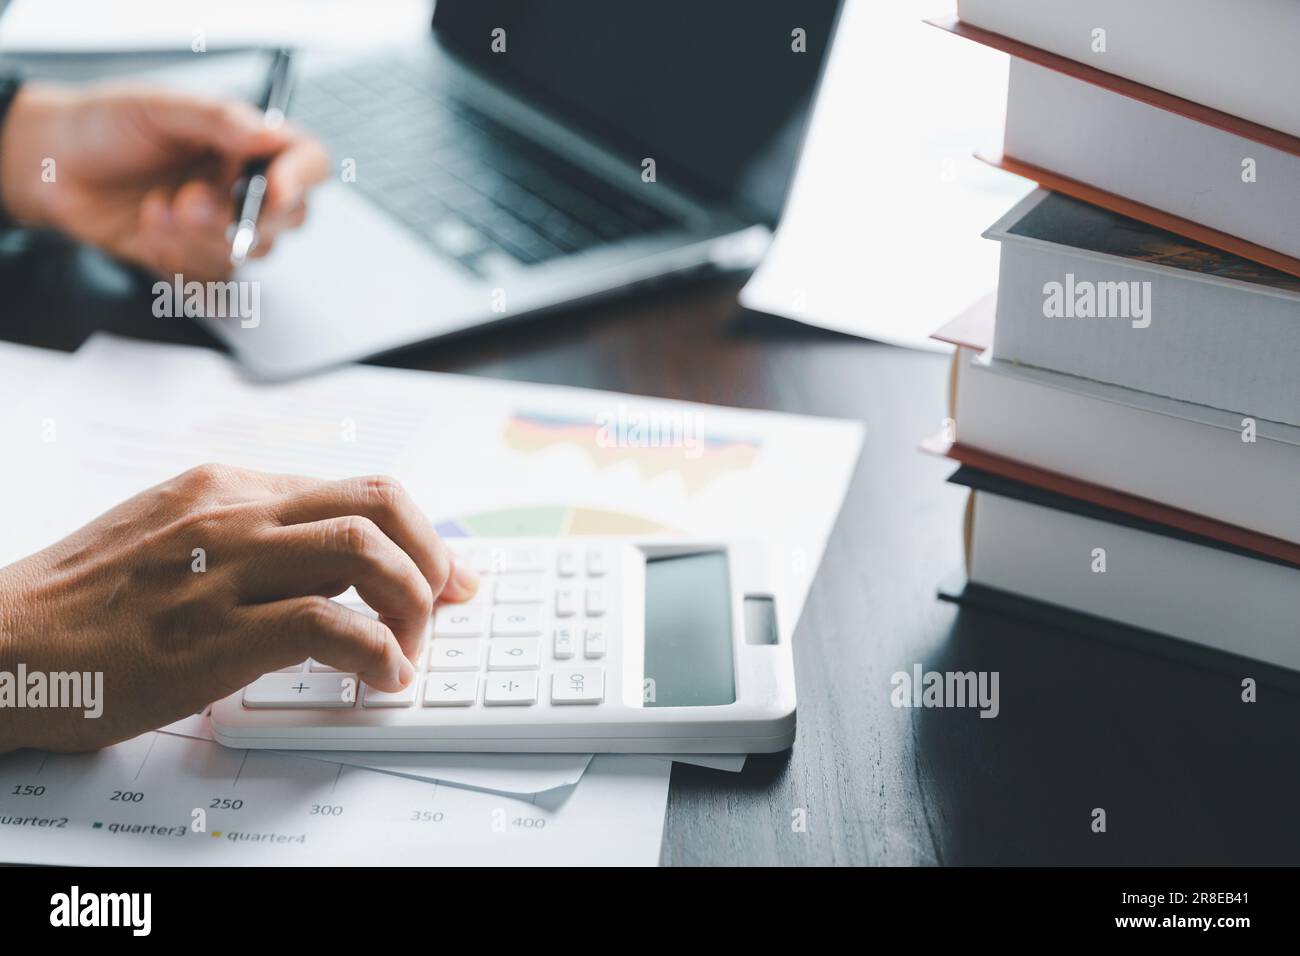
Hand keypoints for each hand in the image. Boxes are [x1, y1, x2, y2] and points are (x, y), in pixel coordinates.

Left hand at [0, 82, 328, 280]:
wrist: (56, 170)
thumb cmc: (105, 128)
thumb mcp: (157, 107)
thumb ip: (217, 119)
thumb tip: (267, 134)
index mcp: (247, 142)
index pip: (308, 162)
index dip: (302, 179)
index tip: (276, 190)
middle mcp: (244, 185)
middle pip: (290, 217)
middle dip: (241, 216)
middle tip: (191, 200)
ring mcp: (225, 225)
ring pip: (251, 252)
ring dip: (199, 234)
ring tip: (157, 207)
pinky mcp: (199, 257)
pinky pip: (211, 273)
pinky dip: (176, 253)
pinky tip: (149, 225)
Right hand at [0, 465, 477, 752]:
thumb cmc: (82, 602)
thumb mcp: (168, 534)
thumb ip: (248, 535)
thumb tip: (331, 557)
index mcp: (227, 489)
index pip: (357, 489)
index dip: (421, 533)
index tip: (448, 572)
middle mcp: (232, 516)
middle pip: (379, 504)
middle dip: (434, 556)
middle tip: (447, 604)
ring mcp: (222, 571)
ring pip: (363, 552)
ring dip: (411, 605)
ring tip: (408, 650)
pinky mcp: (210, 635)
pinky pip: (327, 626)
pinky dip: (374, 653)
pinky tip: (378, 678)